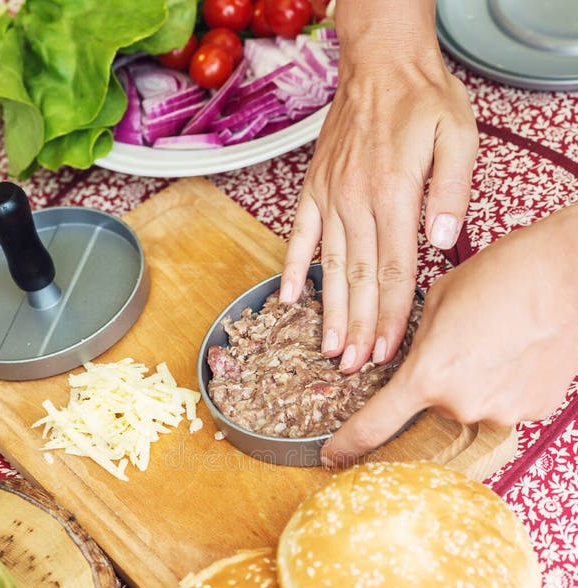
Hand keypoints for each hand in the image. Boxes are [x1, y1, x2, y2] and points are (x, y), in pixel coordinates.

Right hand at [279, 0, 477, 375]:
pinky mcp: (314, 188)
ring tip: (327, 348)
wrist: (380, 61)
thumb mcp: (457, 134)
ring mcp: (330, 196)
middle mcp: (355, 201)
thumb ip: (450, 190)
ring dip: (329, 311)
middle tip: (353, 367)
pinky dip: (295, 268)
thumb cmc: (422, 98)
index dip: (389, 316)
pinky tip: (289, 299)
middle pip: (358, 279)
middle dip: (357, 328)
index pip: (393, 270)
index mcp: (392, 194)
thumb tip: (439, 242)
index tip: (385, 351)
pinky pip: (300, 235)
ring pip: (330, 266)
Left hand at [321, 203, 577, 466]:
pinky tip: (520, 350)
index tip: (333, 455)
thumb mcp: (437, 301)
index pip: (375, 424)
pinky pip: (505, 403)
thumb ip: (416, 342)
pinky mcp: (533, 411)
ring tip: (501, 338)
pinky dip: (507, 382)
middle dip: (440, 379)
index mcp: (427, 376)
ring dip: (477, 380)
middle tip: (467, 340)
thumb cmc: (503, 274)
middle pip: (434, 405)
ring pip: (472, 404)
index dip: (349, 443)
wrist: (569, 273)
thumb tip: (412, 360)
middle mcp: (461, 405)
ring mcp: (500, 412)